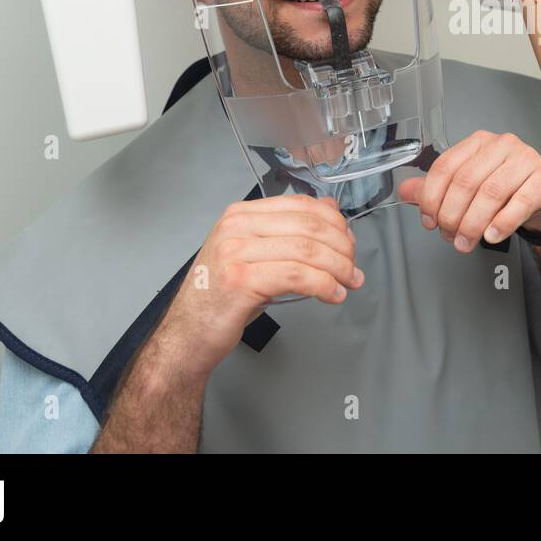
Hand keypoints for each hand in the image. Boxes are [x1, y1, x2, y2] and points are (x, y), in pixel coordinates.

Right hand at [157, 194, 363, 379]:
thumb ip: (287, 232)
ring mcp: (236, 252)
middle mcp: (236, 227)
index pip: (301, 206)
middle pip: (308, 226)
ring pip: (307, 250)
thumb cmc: (220, 297)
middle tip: (353, 266)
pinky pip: (297, 276)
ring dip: (338, 268)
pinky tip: (333, 294)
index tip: (349, 242)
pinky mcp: (241, 280)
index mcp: (241, 215)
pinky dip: (324, 284)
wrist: (187, 334)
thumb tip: (329, 210)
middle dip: (342, 247)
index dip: (335, 223)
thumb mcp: (254, 254)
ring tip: (350, 282)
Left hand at [396, 131, 540, 252]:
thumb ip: (437, 190)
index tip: (429, 220)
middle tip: (450, 236)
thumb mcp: (470, 188)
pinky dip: (503, 222)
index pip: (446, 166)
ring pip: (491, 193)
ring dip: (474, 224)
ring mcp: (526, 159)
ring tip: (467, 241)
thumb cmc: (507, 189)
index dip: (432, 197)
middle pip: (466, 181)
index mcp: (478, 143)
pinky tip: (492, 235)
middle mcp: (502, 145)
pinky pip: (521, 202)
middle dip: (452, 215)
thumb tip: (405, 191)